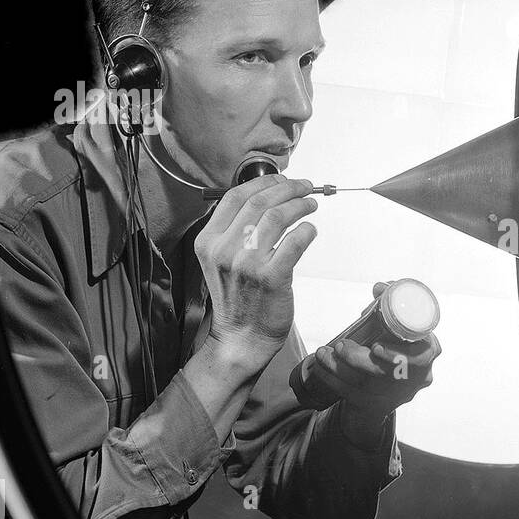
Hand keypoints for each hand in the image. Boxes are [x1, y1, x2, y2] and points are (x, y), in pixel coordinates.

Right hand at [194, 174, 318, 373]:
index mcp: (208, 241)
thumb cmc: (238, 299)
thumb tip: (267, 199)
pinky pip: (294, 241)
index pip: (235, 197)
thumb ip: (235, 232)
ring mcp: (246, 264)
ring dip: (300, 205)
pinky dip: (306, 230)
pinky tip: (310, 230)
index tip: (281, 180)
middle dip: (287, 188)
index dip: (263, 182)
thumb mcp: (222, 261)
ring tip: (310, 205)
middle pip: (259, 201)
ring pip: (277, 216)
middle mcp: (223, 249)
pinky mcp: (271, 277)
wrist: (241, 338)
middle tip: (304, 187)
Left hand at [312, 282, 441, 441]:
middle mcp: (416, 378)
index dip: (397, 355)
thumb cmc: (400, 343)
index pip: (419, 359)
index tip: (376, 347)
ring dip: (339, 368)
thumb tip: (380, 288)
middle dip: (359, 360)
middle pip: (387, 376)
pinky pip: (351, 395)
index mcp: (427, 353)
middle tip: (340, 346)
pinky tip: (320, 366)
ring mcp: (396, 395)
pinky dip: (332, 379)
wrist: (393, 382)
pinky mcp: (376, 405)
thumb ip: (392, 304)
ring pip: (366, 386)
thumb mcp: (404, 325)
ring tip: (323, 353)